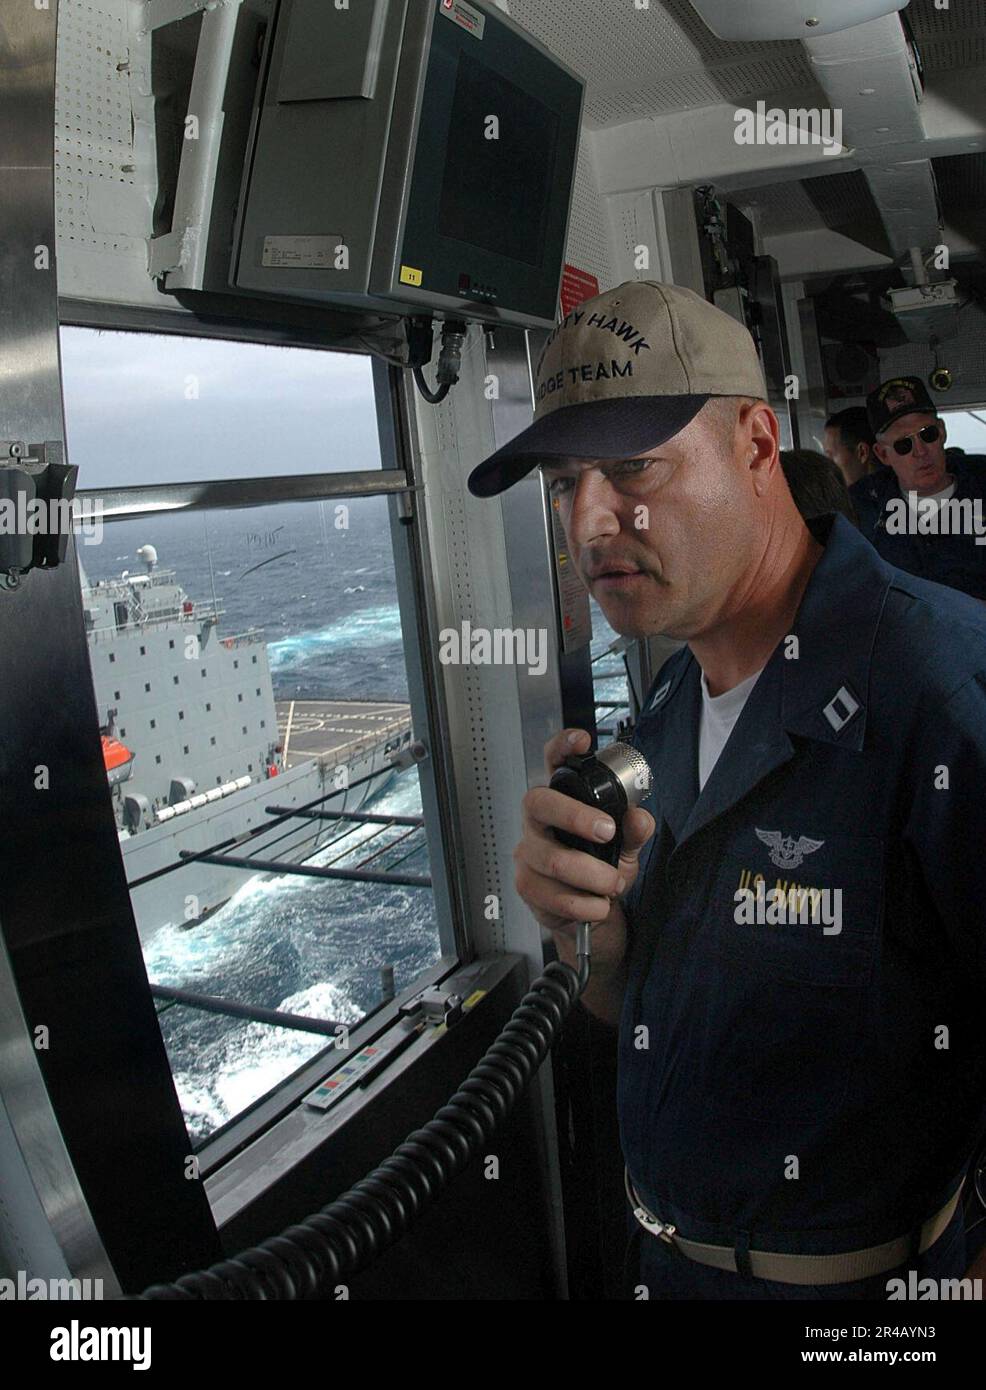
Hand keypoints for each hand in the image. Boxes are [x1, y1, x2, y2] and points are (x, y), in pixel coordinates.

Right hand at [514, 728, 655, 955]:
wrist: (589, 918)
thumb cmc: (601, 872)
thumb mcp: (625, 849)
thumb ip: (634, 831)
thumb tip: (639, 816)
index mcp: (561, 802)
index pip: (553, 764)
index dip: (562, 747)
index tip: (582, 739)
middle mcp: (537, 822)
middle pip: (539, 803)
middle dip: (576, 817)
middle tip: (608, 832)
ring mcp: (528, 853)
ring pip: (553, 859)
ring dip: (593, 875)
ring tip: (613, 883)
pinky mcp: (526, 885)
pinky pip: (555, 894)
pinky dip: (586, 903)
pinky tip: (598, 905)